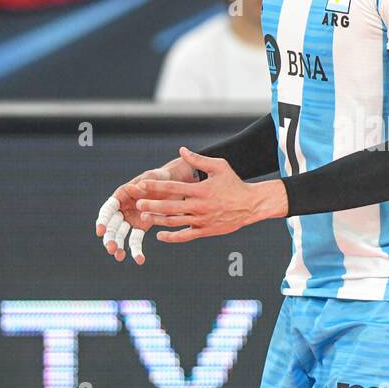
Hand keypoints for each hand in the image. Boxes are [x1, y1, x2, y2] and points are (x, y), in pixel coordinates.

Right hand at [95, 157, 197, 263]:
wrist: (172, 185)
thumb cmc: (160, 178)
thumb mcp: (152, 178)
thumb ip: (143, 184)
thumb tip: (132, 188)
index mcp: (121, 195)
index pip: (108, 209)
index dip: (102, 220)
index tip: (100, 231)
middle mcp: (122, 208)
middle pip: (112, 225)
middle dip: (110, 237)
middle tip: (111, 249)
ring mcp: (130, 219)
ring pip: (121, 235)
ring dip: (119, 246)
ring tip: (118, 257)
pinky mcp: (141, 227)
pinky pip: (136, 239)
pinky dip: (136, 250)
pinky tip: (139, 260)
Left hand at [135, 147, 284, 244]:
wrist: (251, 205)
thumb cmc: (234, 183)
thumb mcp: (219, 166)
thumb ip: (198, 160)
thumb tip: (181, 150)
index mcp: (201, 190)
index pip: (173, 187)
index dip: (155, 186)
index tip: (141, 185)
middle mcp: (199, 206)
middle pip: (169, 206)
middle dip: (151, 204)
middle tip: (138, 203)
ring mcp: (202, 220)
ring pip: (174, 222)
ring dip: (157, 220)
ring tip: (144, 217)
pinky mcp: (205, 231)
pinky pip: (185, 236)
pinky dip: (171, 237)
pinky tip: (160, 235)